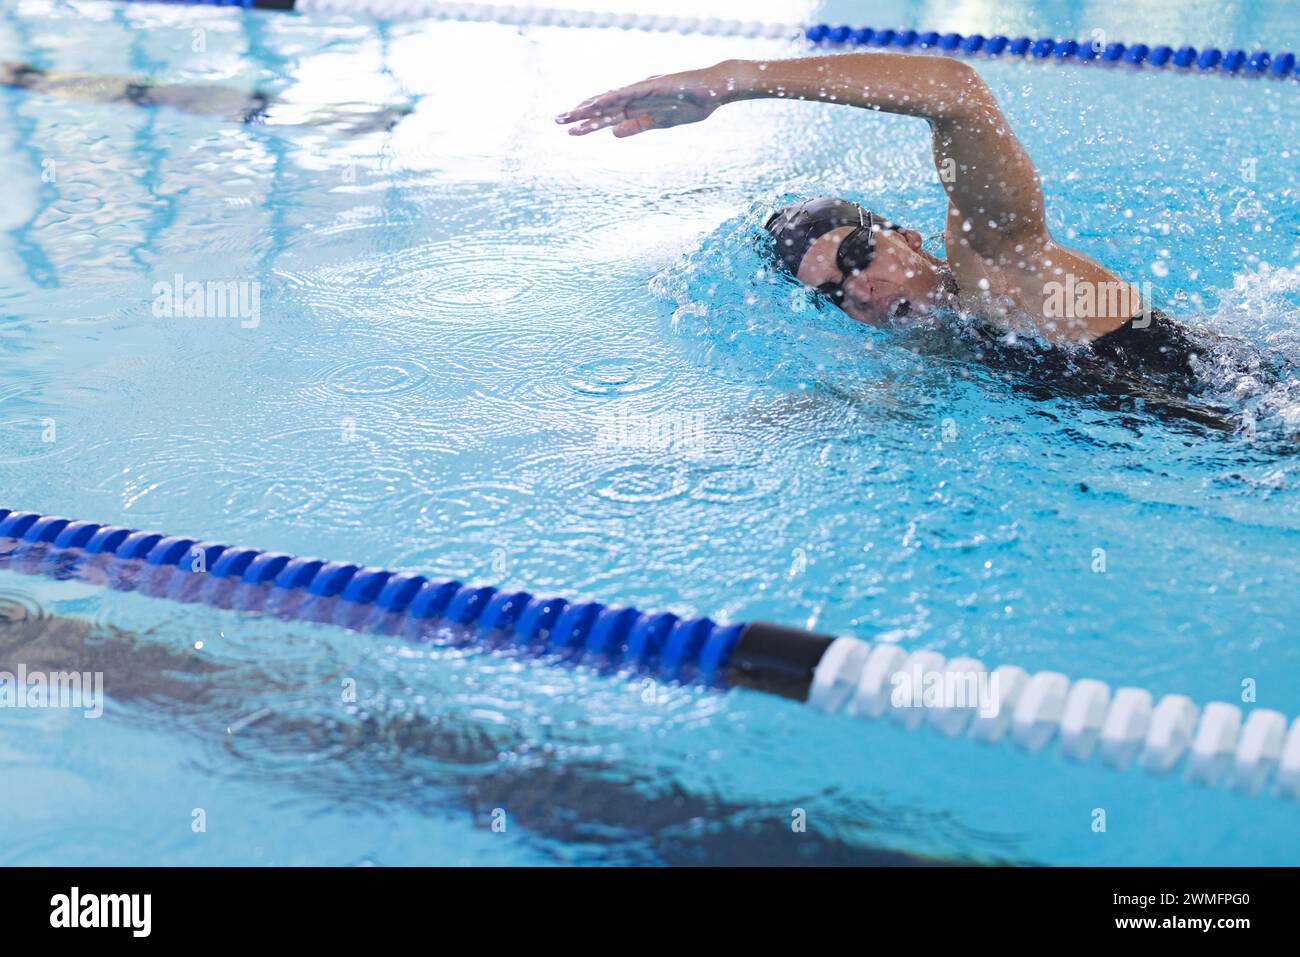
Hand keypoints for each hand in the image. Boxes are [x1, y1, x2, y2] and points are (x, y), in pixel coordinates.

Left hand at [555, 64, 734, 137]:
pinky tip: (598, 102)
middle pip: (604, 107)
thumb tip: (613, 133)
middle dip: (581, 115)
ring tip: (570, 113)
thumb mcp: (660, 123)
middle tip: (557, 121)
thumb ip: (637, 126)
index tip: (570, 131)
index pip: (608, 117)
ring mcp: (644, 90)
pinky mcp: (654, 86)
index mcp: (638, 107)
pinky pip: (630, 92)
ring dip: (591, 106)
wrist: (713, 91)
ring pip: (612, 99)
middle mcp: (636, 97)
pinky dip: (614, 97)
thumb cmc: (691, 106)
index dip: (589, 123)